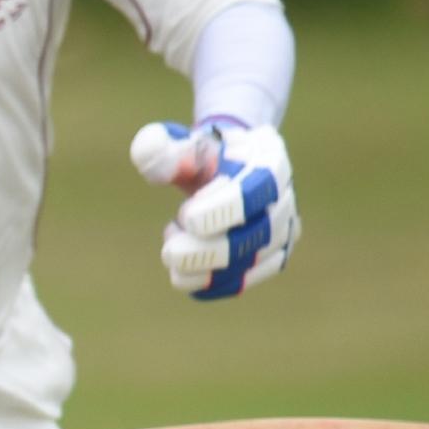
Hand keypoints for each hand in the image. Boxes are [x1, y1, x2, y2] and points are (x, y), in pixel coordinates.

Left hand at [130, 120, 297, 300]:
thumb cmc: (201, 156)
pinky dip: (209, 284)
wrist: (226, 171)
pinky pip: (243, 282)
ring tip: (172, 244)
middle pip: (255, 237)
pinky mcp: (271, 257)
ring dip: (203, 267)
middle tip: (169, 251)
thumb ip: (160, 146)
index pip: (255, 192)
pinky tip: (181, 274)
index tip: (185, 217)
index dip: (221, 210)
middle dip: (207, 252)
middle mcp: (282, 200)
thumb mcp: (181, 144)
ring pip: (250, 264)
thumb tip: (145, 150)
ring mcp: (281, 231)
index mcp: (268, 162)